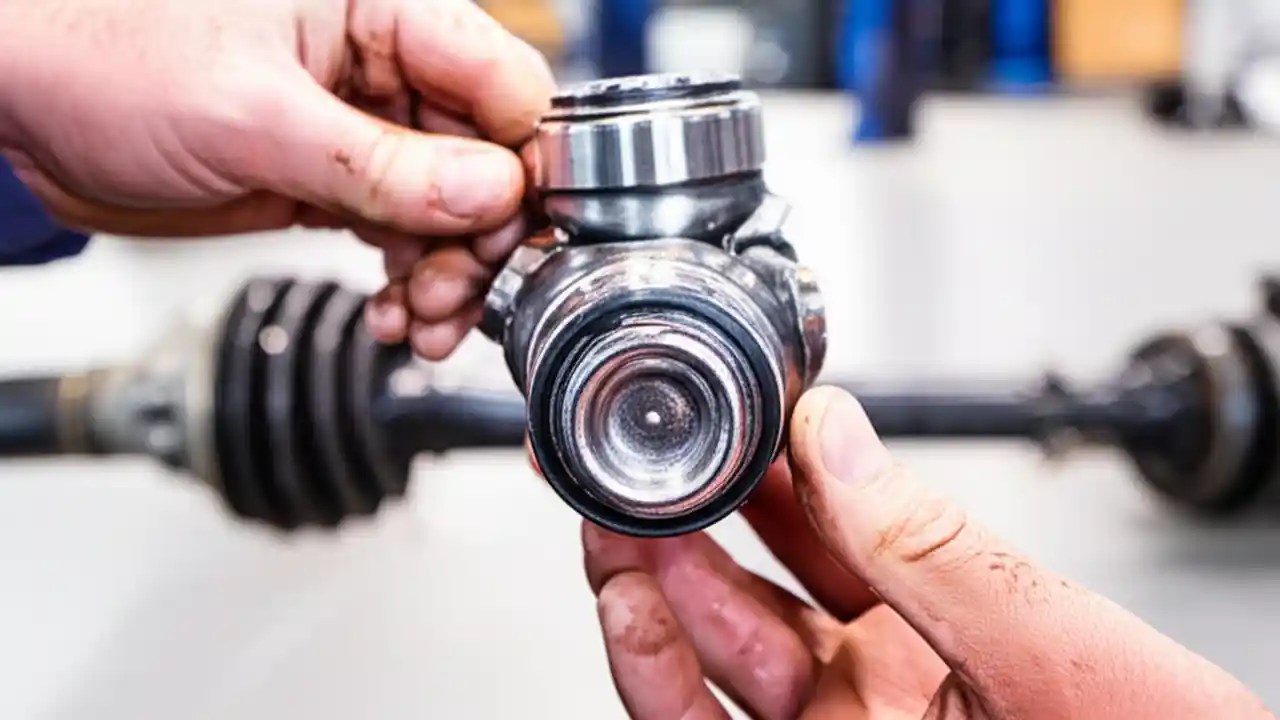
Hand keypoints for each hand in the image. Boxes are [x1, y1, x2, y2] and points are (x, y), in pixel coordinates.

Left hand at [0, 0, 554, 359]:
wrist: (24, 112)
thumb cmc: (103, 56)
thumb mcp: (252, 115)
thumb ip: (380, 162)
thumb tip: (487, 192)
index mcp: (380, 11)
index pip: (501, 83)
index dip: (520, 163)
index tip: (506, 229)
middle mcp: (383, 67)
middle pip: (488, 159)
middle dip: (479, 239)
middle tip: (452, 294)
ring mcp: (363, 129)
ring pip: (453, 210)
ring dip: (449, 275)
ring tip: (422, 320)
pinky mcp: (335, 180)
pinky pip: (404, 236)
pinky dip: (409, 284)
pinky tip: (394, 316)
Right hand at [582, 387, 1272, 718]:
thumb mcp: (1063, 649)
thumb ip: (942, 550)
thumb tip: (846, 441)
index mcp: (947, 631)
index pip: (832, 527)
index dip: (770, 466)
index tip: (725, 414)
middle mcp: (875, 685)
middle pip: (748, 588)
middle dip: (685, 520)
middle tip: (641, 466)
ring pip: (705, 655)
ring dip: (648, 585)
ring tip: (613, 525)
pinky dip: (652, 671)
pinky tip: (632, 614)